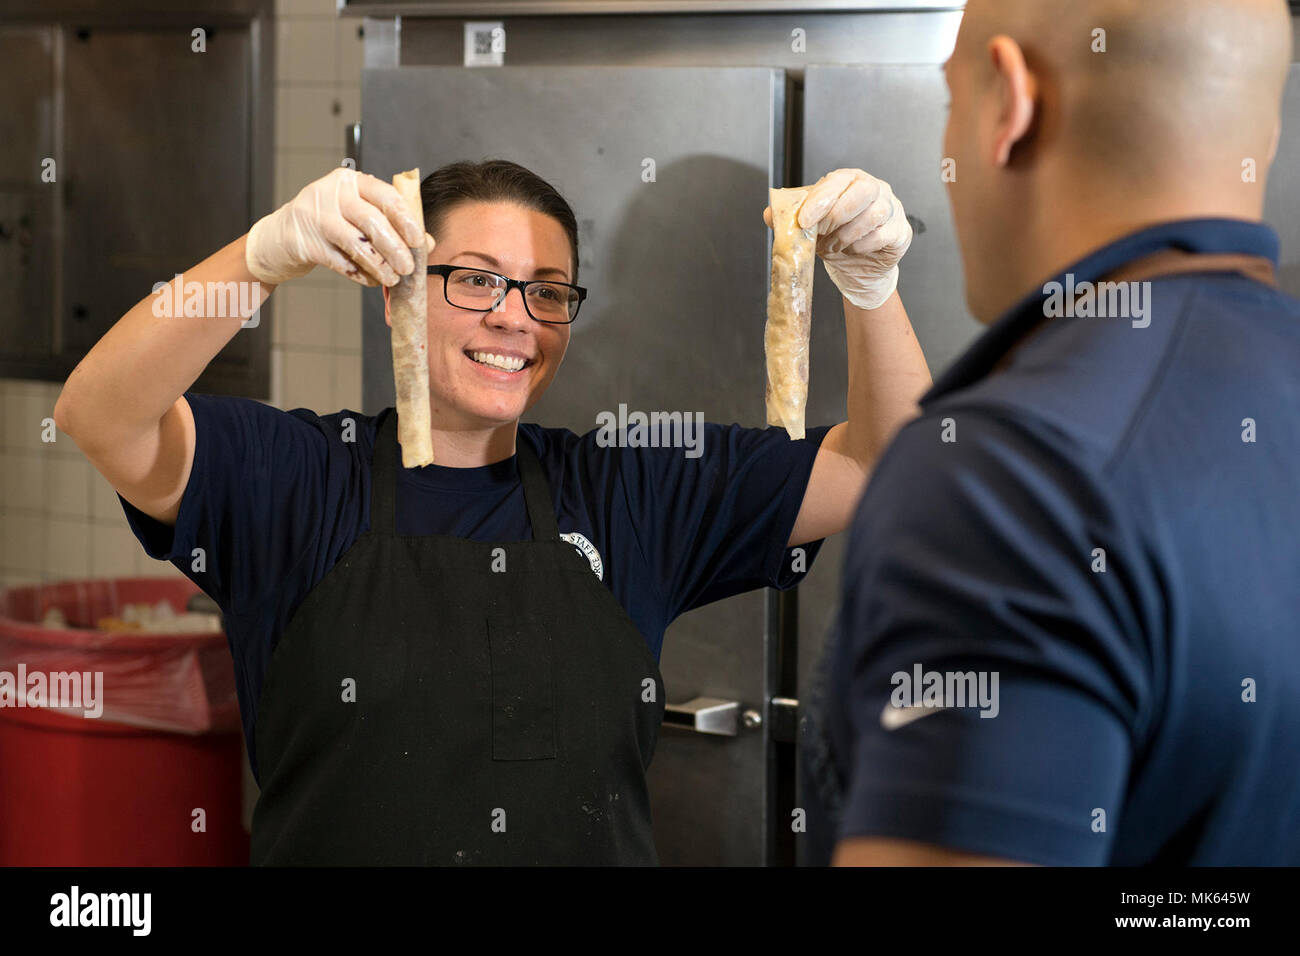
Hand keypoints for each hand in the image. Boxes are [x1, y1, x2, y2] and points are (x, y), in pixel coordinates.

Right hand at [245, 167, 433, 286]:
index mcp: (350, 181)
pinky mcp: (306, 242)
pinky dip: (361, 274)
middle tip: (409, 267)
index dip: (406, 220)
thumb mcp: (357, 214)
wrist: (280, 237)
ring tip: (393, 279)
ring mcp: (315, 217)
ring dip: (380, 265)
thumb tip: (427, 243)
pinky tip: (372, 281)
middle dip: (395, 248)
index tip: (419, 241)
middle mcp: (332, 193)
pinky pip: (342, 263)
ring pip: (357, 244)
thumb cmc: (328, 223)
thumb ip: (391, 224)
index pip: (385, 195)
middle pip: (372, 221)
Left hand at [764, 168, 911, 309]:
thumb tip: (769, 214)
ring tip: (833, 246)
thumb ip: (789, 219)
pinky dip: (862, 246)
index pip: (838, 180)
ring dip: (847, 235)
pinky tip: (851, 250)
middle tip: (820, 233)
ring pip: (874, 214)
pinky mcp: (900, 231)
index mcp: (850, 180)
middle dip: (836, 214)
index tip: (803, 220)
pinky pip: (883, 235)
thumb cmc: (836, 239)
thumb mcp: (810, 228)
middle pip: (863, 191)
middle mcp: (875, 189)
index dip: (820, 199)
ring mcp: (891, 208)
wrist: (857, 268)